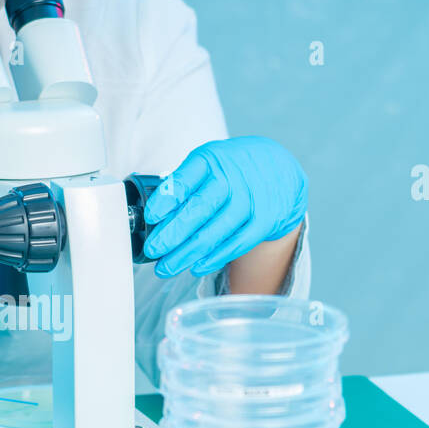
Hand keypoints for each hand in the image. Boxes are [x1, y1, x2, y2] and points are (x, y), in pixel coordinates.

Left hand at [142, 136, 306, 277]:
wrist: (278, 170)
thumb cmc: (231, 170)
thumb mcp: (208, 164)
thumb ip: (183, 186)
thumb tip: (155, 218)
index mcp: (211, 159)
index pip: (185, 180)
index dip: (166, 200)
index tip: (150, 218)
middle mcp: (232, 177)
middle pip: (199, 209)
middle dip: (172, 234)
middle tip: (153, 250)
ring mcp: (250, 199)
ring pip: (215, 232)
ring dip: (187, 254)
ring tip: (166, 267)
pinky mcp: (264, 220)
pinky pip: (236, 244)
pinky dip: (214, 258)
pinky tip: (196, 267)